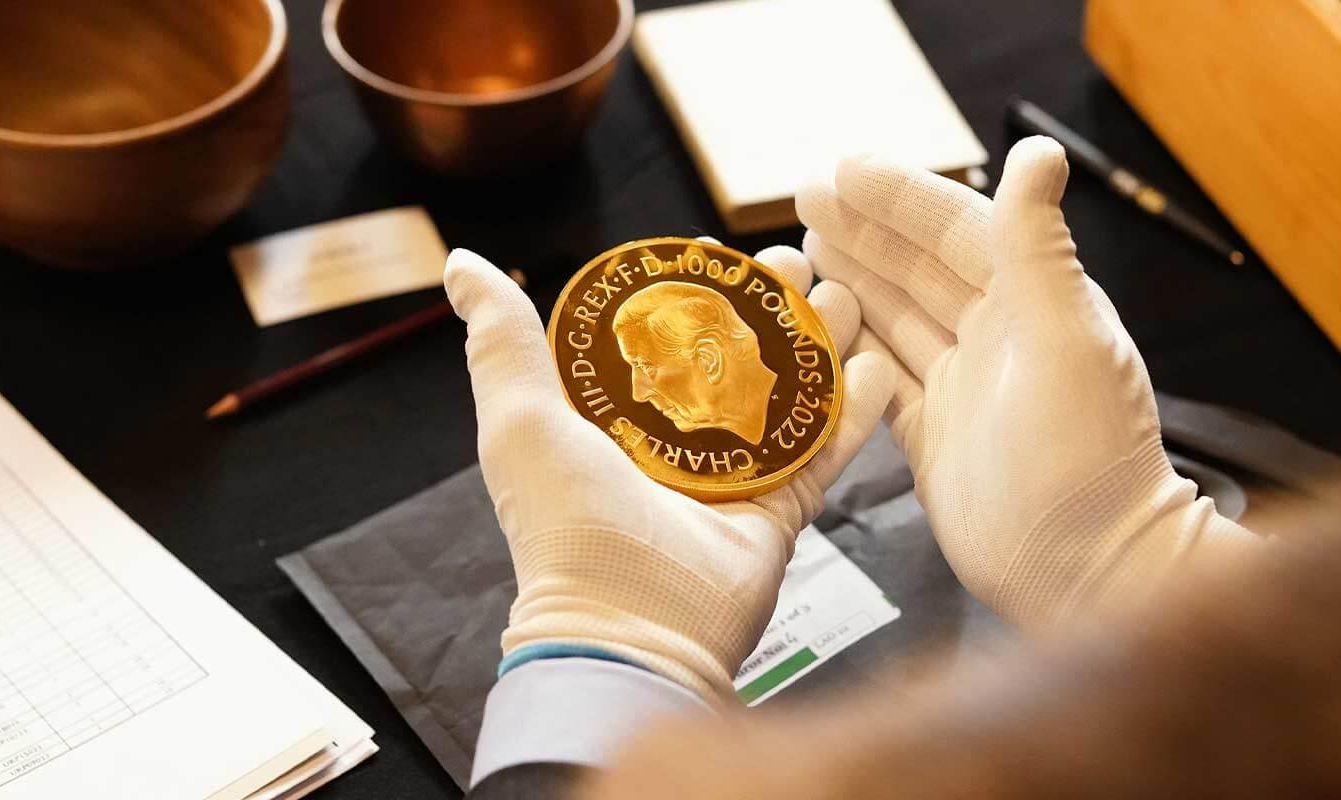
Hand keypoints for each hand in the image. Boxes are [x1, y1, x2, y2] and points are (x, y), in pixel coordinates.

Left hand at [443, 245, 893, 702]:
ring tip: (847, 296)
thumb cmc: (567, 522)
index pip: (661, 333)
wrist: (631, 624)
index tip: (715, 245)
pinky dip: (855, 408)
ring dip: (820, 341)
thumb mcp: (520, 419)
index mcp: (616, 417)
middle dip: (770, 303)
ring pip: (787, 392)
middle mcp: (676, 441)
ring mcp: (733, 474)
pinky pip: (826, 450)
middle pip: (734, 353)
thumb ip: (501, 340)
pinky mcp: (781, 507)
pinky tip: (877, 363)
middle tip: (801, 261)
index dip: (690, 287)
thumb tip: (462, 262)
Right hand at [796, 138, 1256, 626]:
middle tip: (805, 197)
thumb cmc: (1087, 453)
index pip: (958, 229)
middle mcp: (998, 336)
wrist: (1086, 566)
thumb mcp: (1065, 335)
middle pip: (918, 267)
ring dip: (852, 281)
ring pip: (895, 318)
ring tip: (802, 247)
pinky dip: (848, 351)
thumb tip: (1038, 148)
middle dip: (864, 230)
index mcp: (1035, 301)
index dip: (900, 197)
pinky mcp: (933, 436)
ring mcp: (963, 386)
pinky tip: (815, 328)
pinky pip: (879, 379)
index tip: (844, 169)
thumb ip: (1038, 245)